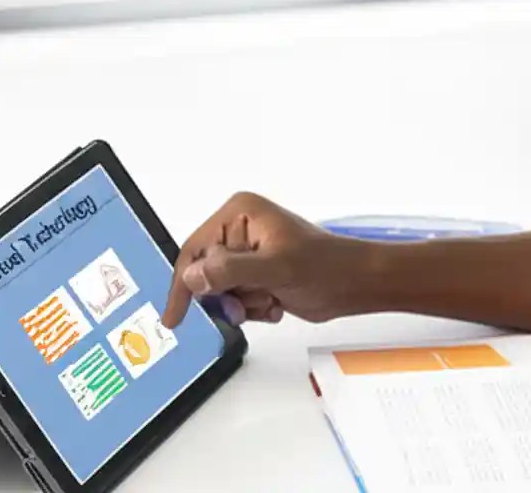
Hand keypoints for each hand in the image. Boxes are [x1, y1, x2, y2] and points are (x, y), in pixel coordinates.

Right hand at [160, 192, 374, 328]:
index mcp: (240, 213)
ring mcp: (248, 252)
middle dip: (228, 295)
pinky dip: (254, 308)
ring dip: (244, 304)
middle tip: (255, 298)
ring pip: (220, 291)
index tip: (175, 316)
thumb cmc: (326, 267)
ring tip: (272, 297)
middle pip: (205, 273)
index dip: (184, 284)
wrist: (355, 284)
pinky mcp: (257, 273)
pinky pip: (236, 300)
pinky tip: (277, 302)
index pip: (194, 250)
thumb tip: (193, 276)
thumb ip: (231, 271)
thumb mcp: (276, 268)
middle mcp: (240, 229)